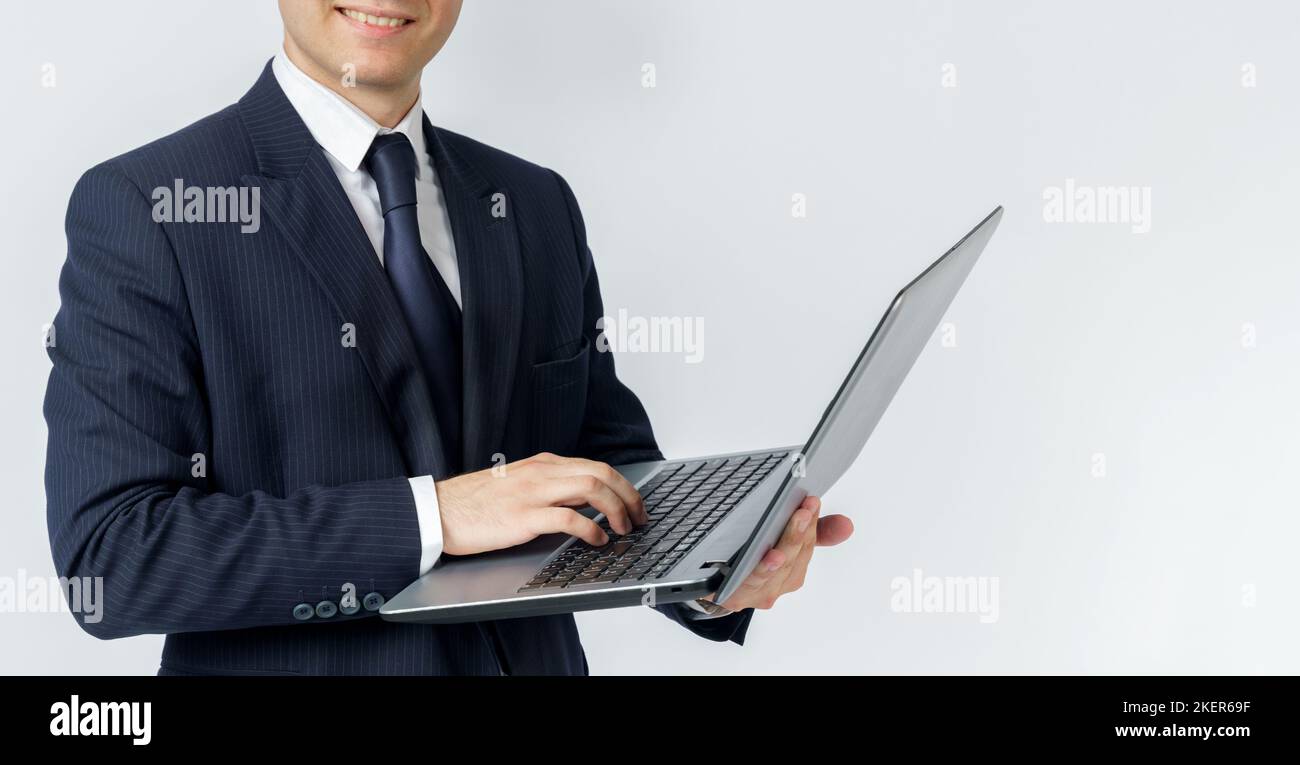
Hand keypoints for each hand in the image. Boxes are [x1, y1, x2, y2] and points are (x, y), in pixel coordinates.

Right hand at [436, 452, 647, 555]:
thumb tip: (583, 501)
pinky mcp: (523, 516)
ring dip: (616, 509)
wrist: (439, 511)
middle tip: (640, 517)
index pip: (595, 466)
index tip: (635, 504)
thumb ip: (548, 486)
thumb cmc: (475, 503)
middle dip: (628, 495)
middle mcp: (541, 472)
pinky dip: (591, 528)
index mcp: (542, 464)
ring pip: (591, 488)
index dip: (622, 485)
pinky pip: (568, 517)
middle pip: (601, 473)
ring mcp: (532, 493)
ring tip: (624, 528)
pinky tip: (598, 539)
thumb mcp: (518, 484)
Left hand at [707, 495, 852, 611]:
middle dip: (801, 531)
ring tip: (795, 526)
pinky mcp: (731, 596)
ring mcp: (754, 594)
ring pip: (776, 570)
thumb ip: (815, 533)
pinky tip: (771, 556)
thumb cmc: (749, 561)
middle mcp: (775, 587)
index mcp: (790, 574)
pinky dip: (762, 569)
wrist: (709, 588)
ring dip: (787, 546)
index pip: (806, 547)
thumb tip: (847, 525)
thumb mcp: (780, 543)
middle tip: (805, 508)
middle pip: (793, 558)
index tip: (812, 501)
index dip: (811, 524)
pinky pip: (748, 583)